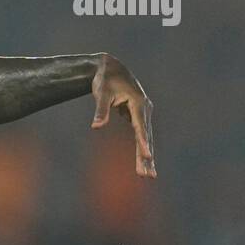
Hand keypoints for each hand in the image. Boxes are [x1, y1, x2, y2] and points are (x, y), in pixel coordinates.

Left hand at [91, 54, 155, 177]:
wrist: (110, 68)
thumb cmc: (105, 80)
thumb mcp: (101, 93)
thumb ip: (100, 110)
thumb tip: (95, 126)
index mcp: (138, 103)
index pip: (140, 126)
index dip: (143, 142)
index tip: (148, 155)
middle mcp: (144, 110)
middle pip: (145, 136)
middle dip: (146, 156)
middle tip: (148, 176)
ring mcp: (143, 114)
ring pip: (145, 138)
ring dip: (146, 156)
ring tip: (148, 176)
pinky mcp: (138, 117)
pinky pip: (141, 136)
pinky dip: (142, 149)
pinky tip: (143, 164)